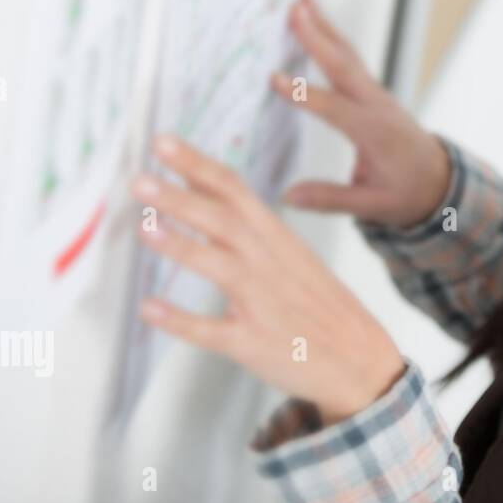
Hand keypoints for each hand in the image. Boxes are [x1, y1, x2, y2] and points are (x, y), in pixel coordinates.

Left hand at [131, 133, 406, 424]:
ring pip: (221, 267)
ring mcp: (263, 304)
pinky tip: (150, 309)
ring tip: (143, 227)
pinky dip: (182, 321)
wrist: (361, 360)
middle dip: (182, 198)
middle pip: (225, 221)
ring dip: (182, 246)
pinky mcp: (254, 343)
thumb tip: (201, 193)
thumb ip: (248, 228)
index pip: (235, 191)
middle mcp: (270, 264)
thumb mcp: (292, 255)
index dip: (198, 165)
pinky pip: (214, 331)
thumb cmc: (320, 305)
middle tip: (140, 178)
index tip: (163, 141)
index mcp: (278, 238)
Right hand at [271, 0, 450, 228]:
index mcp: (375, 134)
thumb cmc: (406, 194)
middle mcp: (377, 107)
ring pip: (348, 55)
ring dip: (325, 26)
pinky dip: (331, 37)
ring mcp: (377, 95)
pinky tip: (315, 20)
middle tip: (295, 10)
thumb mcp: (373, 206)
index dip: (305, 95)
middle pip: (344, 67)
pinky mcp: (373, 91)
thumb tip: (288, 197)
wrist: (438, 181)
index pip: (335, 110)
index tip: (274, 78)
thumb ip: (331, 199)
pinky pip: (350, 59)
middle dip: (319, 38)